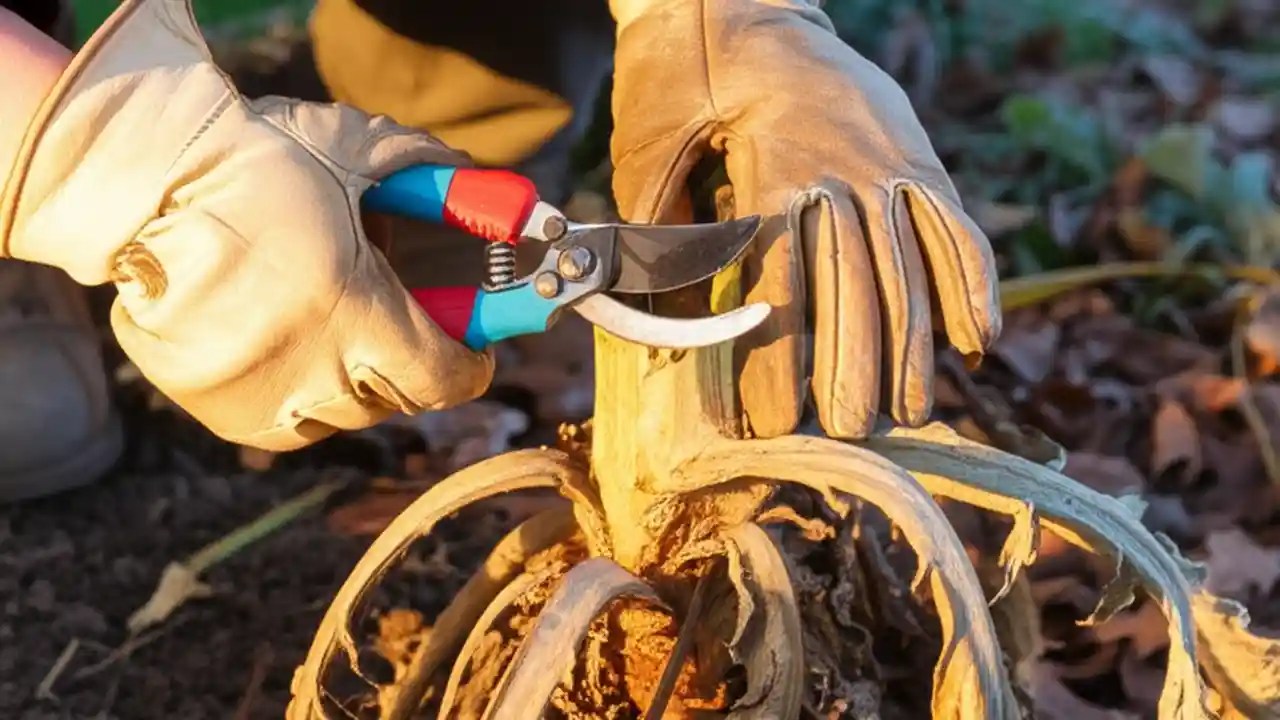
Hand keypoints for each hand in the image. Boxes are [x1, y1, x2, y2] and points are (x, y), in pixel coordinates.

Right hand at [1, 0, 492, 450]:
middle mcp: (306, 373)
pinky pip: (285, 418)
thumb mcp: (361, 154)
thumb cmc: (258, 162)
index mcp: (352, 312)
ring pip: (341, 413)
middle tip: (388, 312)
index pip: (447, 380)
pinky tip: (275, 332)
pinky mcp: (216, 411)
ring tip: (318, 308)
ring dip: (348, 373)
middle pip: (396, 397)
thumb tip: (514, 208)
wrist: (139, 182)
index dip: (469, 359)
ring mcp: (255, 400)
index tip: (471, 344)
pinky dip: (295, 384)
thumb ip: (444, 181)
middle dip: (406, 358)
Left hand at [608, 0, 1001, 438]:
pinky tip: (977, 340)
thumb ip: (656, 228)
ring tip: (913, 410)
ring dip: (915, 346)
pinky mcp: (913, 152)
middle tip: (852, 433)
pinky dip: (971, 281)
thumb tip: (661, 319)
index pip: (780, 285)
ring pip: (909, 265)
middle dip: (854, 368)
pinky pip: (952, 222)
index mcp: (770, 169)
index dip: (778, 359)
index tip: (777, 421)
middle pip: (856, 286)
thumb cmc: (678, 71)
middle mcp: (839, 168)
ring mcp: (886, 159)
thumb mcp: (645, 143)